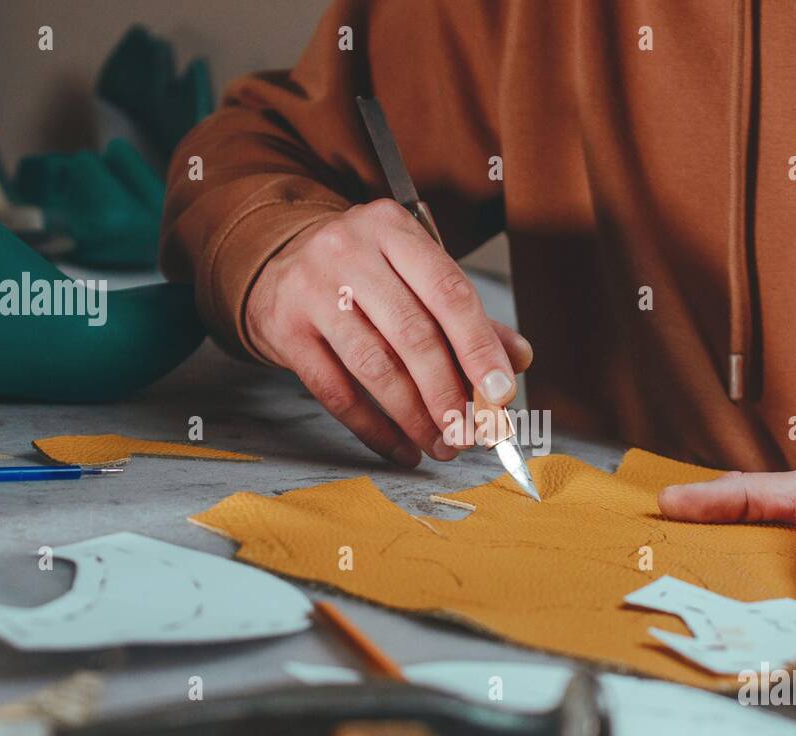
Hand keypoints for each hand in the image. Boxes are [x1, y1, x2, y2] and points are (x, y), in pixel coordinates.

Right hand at [244, 199, 531, 466]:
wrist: (276, 262)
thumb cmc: (361, 271)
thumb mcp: (411, 274)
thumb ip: (464, 314)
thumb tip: (519, 359)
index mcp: (392, 227)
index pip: (449, 291)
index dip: (480, 348)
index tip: (502, 395)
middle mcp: (348, 251)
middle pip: (412, 333)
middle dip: (448, 394)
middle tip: (471, 434)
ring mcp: (311, 289)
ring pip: (374, 366)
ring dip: (415, 417)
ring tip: (442, 445)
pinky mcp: (285, 329)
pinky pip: (336, 392)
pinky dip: (374, 428)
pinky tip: (401, 447)